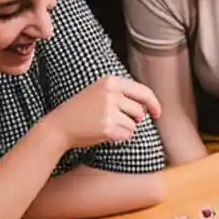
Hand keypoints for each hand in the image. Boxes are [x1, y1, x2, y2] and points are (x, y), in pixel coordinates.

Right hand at [46, 76, 161, 147]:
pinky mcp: (108, 127)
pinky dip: (119, 137)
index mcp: (111, 81)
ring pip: (134, 124)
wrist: (60, 125)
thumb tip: (147, 106)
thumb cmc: (82, 111)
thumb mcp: (99, 92)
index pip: (143, 91)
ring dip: (124, 128)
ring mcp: (109, 110)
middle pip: (139, 111)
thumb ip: (122, 94)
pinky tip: (103, 132)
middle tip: (114, 120)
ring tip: (105, 124)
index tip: (157, 113)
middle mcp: (111, 93)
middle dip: (133, 119)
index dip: (154, 104)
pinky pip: (126, 135)